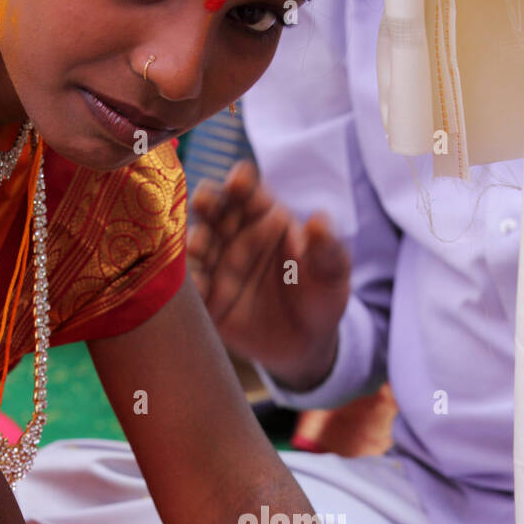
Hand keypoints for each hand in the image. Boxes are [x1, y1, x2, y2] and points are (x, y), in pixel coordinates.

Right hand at [187, 160, 350, 387]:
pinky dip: (190, 284)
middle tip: (205, 204)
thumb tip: (319, 221)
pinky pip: (192, 287)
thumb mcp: (333, 272)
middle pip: (213, 208)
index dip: (241, 181)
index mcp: (265, 216)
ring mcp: (217, 264)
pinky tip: (197, 286)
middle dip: (206, 201)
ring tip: (199, 249)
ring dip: (192, 241)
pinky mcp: (207, 296)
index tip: (239, 183)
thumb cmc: (322, 295)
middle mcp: (235, 234)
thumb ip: (327, 248)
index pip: (248, 190)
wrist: (308, 342)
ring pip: (196, 243)